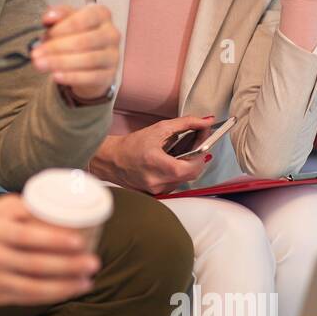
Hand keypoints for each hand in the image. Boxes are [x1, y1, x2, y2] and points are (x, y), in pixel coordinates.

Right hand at [0, 195, 100, 305]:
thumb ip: (27, 208)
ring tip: (87, 281)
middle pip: (36, 265)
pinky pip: (26, 298)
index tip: (79, 241)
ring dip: (65, 286)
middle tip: (93, 262)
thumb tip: (62, 207)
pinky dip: (50, 296)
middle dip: (69, 266)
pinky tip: (68, 290)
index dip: (55, 241)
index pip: (29, 237)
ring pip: (34, 287)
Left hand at [28, 3, 119, 100]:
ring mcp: (113, 56)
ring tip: (40, 65)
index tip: (45, 35)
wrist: (91, 61)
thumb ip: (58, 15)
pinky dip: (71, 77)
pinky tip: (55, 76)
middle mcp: (111, 34)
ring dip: (60, 63)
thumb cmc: (77, 34)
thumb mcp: (67, 20)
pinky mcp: (109, 75)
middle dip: (56, 48)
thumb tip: (48, 17)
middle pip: (84, 41)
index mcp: (102, 14)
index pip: (83, 19)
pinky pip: (90, 77)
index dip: (62, 28)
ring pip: (88, 60)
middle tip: (35, 54)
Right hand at [90, 115, 215, 194]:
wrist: (110, 159)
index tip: (204, 142)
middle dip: (196, 160)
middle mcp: (158, 181)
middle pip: (191, 174)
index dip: (202, 155)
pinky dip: (176, 173)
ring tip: (178, 154)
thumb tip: (206, 121)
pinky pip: (174, 184)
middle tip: (195, 146)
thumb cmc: (130, 145)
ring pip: (184, 180)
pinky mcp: (155, 194)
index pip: (193, 167)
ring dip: (186, 167)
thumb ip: (186, 123)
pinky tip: (169, 163)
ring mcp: (156, 190)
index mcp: (159, 165)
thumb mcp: (159, 129)